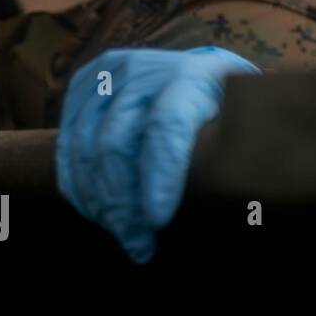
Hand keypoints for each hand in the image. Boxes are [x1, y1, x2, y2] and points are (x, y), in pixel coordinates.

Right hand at [56, 46, 258, 262]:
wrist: (197, 70)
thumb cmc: (228, 108)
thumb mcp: (246, 121)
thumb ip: (242, 149)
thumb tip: (244, 205)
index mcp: (193, 76)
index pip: (167, 127)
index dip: (159, 175)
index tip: (159, 221)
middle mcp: (145, 70)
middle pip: (117, 145)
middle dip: (125, 205)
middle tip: (140, 245)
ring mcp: (109, 76)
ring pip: (86, 150)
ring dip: (101, 204)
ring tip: (126, 237)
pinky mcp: (86, 86)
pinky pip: (69, 146)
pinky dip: (80, 188)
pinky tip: (100, 216)